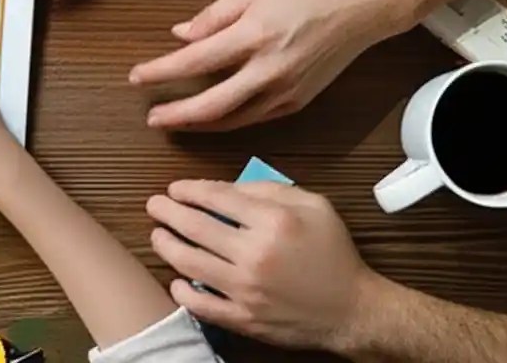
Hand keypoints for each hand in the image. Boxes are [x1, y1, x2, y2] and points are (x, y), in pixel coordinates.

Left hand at [130, 0, 410, 130]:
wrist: (359, 9)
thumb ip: (213, 15)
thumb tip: (180, 35)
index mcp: (254, 34)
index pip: (195, 61)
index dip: (162, 72)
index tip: (138, 77)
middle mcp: (270, 68)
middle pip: (211, 104)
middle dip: (176, 114)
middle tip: (151, 117)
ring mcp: (286, 90)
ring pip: (233, 119)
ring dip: (199, 124)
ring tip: (173, 122)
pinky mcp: (297, 102)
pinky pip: (255, 119)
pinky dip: (229, 122)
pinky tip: (210, 118)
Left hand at [146, 180, 383, 352]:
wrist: (352, 311)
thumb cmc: (334, 255)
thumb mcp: (315, 206)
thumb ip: (270, 189)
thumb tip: (227, 188)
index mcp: (274, 222)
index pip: (216, 198)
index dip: (188, 190)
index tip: (175, 188)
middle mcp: (255, 254)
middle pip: (194, 226)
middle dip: (166, 211)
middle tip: (155, 205)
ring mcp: (246, 289)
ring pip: (187, 262)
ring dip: (165, 244)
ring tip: (158, 235)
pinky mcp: (243, 318)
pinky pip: (198, 303)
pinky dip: (180, 289)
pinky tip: (176, 278)